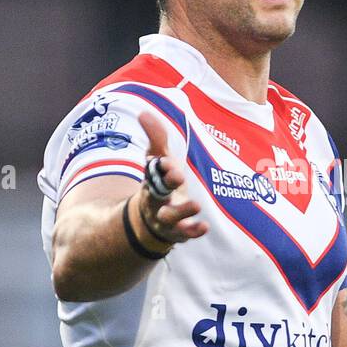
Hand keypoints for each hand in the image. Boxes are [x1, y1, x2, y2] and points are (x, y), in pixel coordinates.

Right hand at [134, 107, 208, 245]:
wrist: (149, 220)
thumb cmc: (159, 184)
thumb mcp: (158, 161)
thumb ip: (156, 138)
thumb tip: (143, 112)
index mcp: (151, 180)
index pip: (153, 171)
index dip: (160, 165)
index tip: (167, 160)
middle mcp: (156, 200)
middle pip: (157, 193)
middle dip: (167, 184)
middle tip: (178, 176)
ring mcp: (165, 218)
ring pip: (169, 217)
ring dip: (182, 211)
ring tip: (196, 205)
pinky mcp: (177, 232)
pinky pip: (183, 234)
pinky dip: (192, 231)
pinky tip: (203, 227)